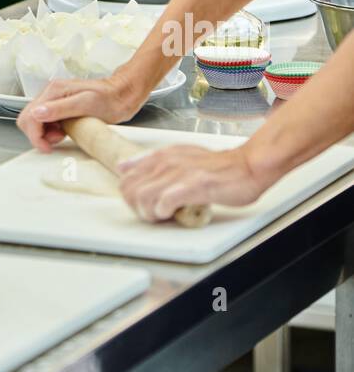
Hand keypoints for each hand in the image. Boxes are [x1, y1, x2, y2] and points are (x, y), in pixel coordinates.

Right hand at [18, 70, 142, 151]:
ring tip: (61, 136)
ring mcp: (55, 100)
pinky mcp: (60, 106)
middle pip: (28, 118)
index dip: (35, 135)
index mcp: (54, 91)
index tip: (47, 147)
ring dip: (44, 133)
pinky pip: (46, 121)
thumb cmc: (109, 99)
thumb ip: (59, 108)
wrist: (121, 95)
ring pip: (35, 121)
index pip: (30, 115)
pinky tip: (64, 132)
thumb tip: (38, 113)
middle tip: (55, 141)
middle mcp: (51, 93)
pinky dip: (50, 131)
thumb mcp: (85, 104)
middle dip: (37, 134)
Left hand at [116, 144, 268, 221]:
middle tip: (152, 214)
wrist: (247, 165)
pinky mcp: (194, 186)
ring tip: (163, 216)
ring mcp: (179, 173)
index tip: (144, 205)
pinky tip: (174, 214)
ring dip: (149, 213)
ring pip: (142, 197)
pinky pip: (164, 202)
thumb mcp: (179, 155)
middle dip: (136, 208)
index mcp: (161, 155)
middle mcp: (166, 162)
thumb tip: (124, 167)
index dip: (130, 197)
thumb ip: (151, 161)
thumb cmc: (217, 166)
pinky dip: (164, 212)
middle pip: (129, 190)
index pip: (125, 178)